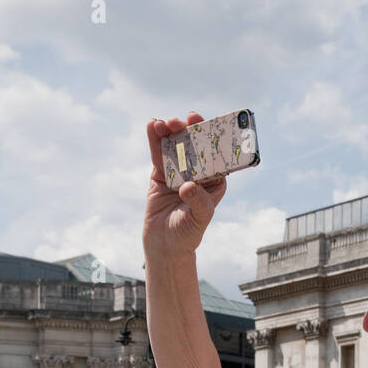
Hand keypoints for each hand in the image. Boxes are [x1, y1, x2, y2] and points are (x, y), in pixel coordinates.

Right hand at [143, 113, 226, 259]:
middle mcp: (198, 173)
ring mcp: (179, 171)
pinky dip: (155, 140)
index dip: (211, 137)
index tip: (204, 124)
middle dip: (188, 130)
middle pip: (195, 145)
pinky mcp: (161, 173)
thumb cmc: (188, 233)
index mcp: (215, 181)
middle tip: (179, 122)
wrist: (165, 244)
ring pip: (175, 146)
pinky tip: (152, 125)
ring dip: (170, 131)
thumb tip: (189, 186)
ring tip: (162, 123)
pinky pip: (159, 153)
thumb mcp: (198, 219)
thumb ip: (197, 202)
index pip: (216, 155)